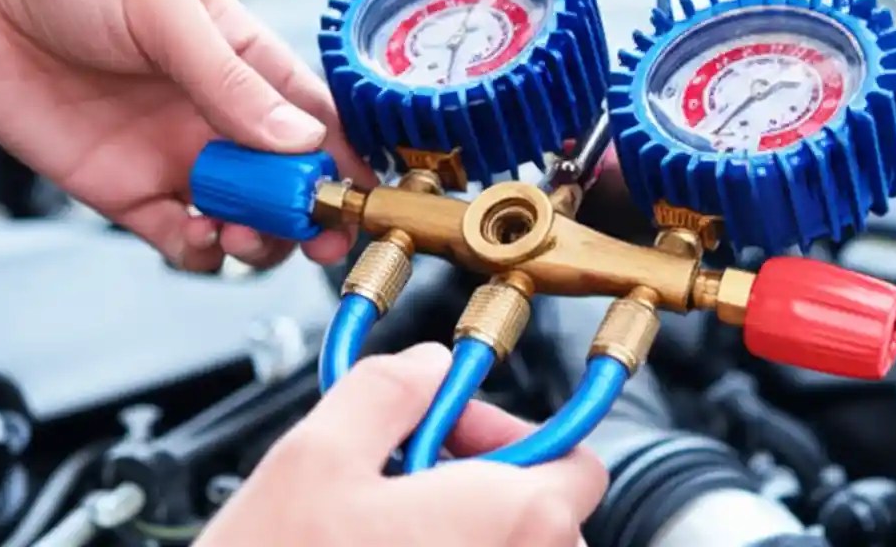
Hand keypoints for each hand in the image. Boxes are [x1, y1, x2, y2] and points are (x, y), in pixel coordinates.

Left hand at [0, 0, 370, 270]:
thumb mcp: (166, 10)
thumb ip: (232, 81)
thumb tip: (300, 140)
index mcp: (243, 60)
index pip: (315, 116)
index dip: (346, 156)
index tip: (362, 190)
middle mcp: (216, 114)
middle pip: (288, 181)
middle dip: (308, 212)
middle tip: (310, 229)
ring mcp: (174, 156)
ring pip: (243, 219)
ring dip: (257, 238)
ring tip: (243, 233)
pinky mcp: (125, 192)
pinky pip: (177, 239)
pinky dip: (197, 253)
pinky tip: (195, 238)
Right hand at [196, 343, 608, 546]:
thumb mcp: (316, 454)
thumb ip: (389, 389)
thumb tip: (427, 368)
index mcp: (517, 518)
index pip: (579, 463)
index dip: (513, 435)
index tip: (456, 433)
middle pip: (543, 515)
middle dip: (481, 484)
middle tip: (403, 476)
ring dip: (459, 529)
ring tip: (380, 527)